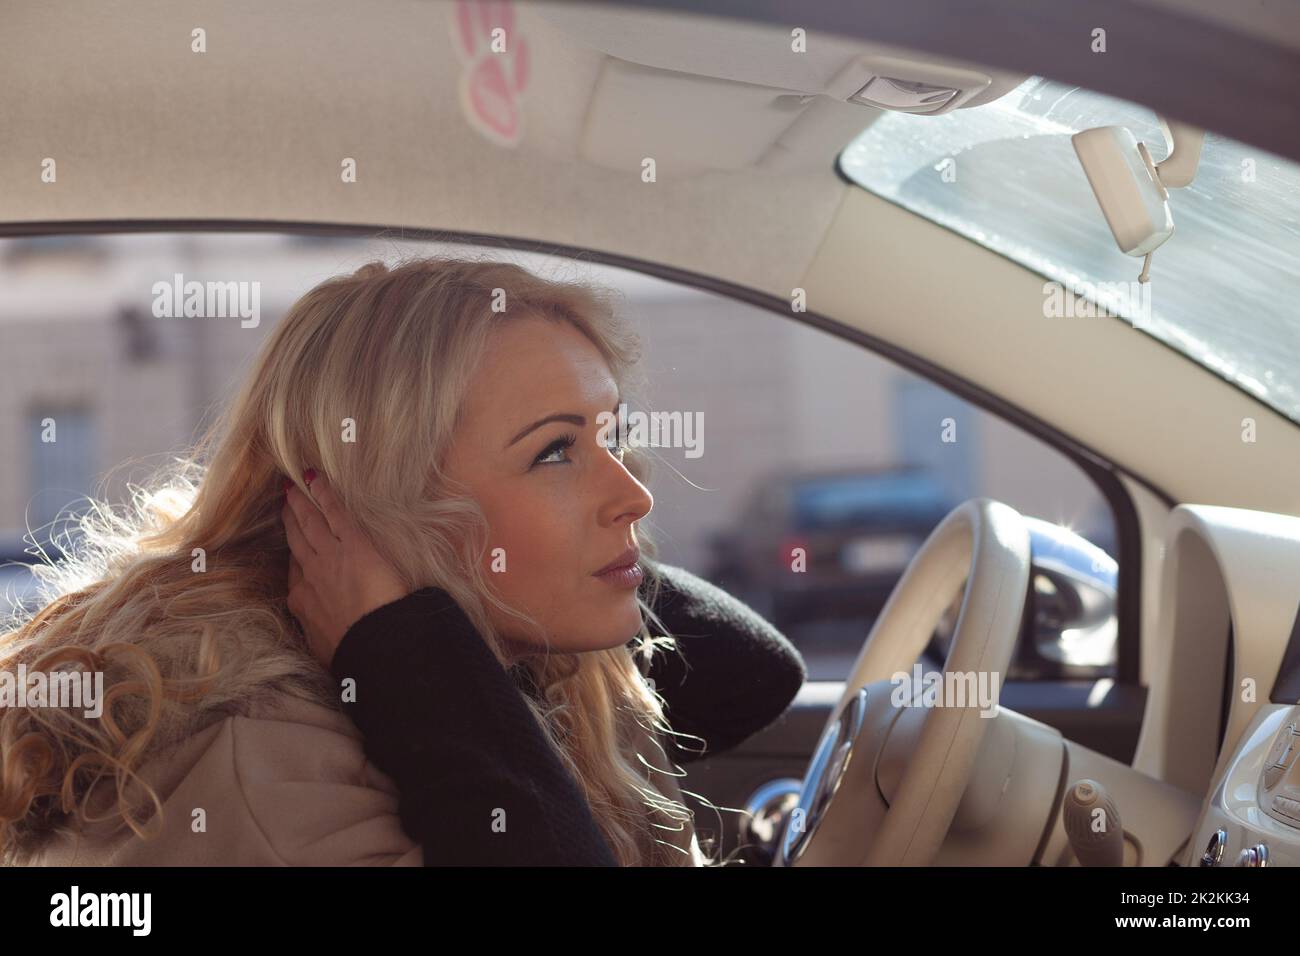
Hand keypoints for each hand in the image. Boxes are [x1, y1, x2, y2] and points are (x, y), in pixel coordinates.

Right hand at [282, 469, 409, 667]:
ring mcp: (330, 557)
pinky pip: (335, 512)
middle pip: (297, 542)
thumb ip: (321, 637)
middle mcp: (311, 576)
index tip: (292, 545)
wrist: (376, 645)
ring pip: (311, 523)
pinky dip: (324, 493)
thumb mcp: (327, 650)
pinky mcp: (352, 545)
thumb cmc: (358, 653)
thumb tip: (325, 639)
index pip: (295, 573)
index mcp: (304, 603)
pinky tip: (316, 478)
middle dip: (291, 522)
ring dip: (302, 503)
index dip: (294, 555)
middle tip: (285, 503)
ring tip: (294, 487)